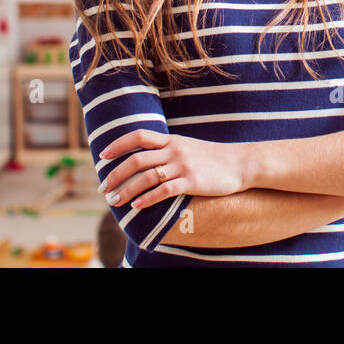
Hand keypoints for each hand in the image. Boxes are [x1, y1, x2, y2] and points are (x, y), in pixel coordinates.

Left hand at [97, 129, 248, 210]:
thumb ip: (167, 149)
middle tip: (103, 189)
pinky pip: (164, 190)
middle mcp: (174, 150)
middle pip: (136, 160)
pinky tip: (136, 206)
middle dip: (115, 175)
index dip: (118, 145)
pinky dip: (147, 198)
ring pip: (146, 177)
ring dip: (126, 190)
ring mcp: (183, 165)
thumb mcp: (187, 146)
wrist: (240, 163)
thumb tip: (144, 159)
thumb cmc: (212, 158)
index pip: (138, 136)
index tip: (102, 156)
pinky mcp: (192, 182)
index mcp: (171, 140)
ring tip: (114, 201)